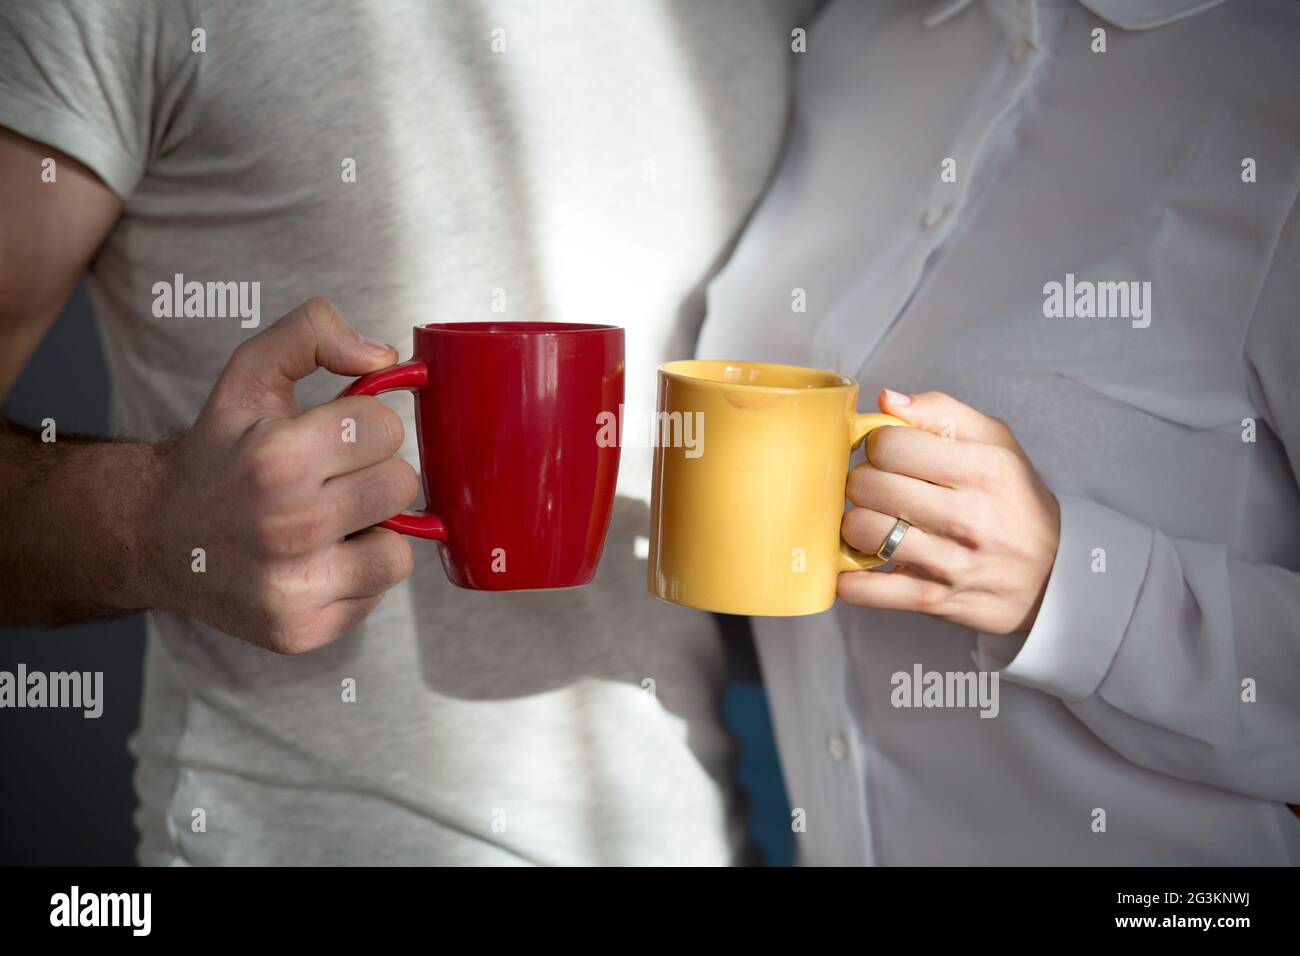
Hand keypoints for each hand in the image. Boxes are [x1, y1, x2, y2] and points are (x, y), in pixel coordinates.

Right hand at [145, 298, 419, 652]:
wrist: (156, 538)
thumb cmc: (218, 453)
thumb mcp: (249, 375)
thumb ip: (314, 333)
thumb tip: (385, 358)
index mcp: (277, 459)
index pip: (386, 428)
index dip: (365, 425)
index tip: (332, 435)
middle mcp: (286, 527)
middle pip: (401, 485)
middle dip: (373, 474)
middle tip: (330, 479)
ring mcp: (294, 588)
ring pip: (399, 548)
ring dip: (373, 531)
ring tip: (326, 523)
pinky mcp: (302, 631)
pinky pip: (378, 591)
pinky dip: (357, 574)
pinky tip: (316, 560)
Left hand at [838, 389, 1060, 634]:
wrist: (1056, 576)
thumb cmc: (1016, 502)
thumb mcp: (998, 444)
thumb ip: (942, 411)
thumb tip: (886, 400)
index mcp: (983, 469)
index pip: (892, 444)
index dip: (878, 444)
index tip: (887, 453)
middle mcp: (967, 516)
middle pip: (868, 485)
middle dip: (861, 481)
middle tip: (876, 487)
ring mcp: (949, 562)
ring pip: (860, 531)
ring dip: (853, 524)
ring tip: (872, 520)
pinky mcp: (933, 599)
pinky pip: (864, 590)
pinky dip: (848, 579)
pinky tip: (857, 564)